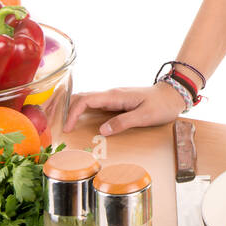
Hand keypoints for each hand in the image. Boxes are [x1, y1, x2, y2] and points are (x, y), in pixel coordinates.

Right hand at [63, 81, 186, 136]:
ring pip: (85, 100)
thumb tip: (102, 130)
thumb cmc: (161, 105)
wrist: (173, 95)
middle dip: (64, 108)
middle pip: (80, 97)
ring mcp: (112, 97)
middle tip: (53, 123)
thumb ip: (123, 122)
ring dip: (71, 109)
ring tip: (59, 122)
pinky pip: (93, 105)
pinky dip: (80, 111)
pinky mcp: (115, 102)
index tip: (68, 128)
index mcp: (115, 96)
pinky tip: (76, 120)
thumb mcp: (144, 116)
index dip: (73, 113)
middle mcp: (110, 94)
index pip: (86, 100)